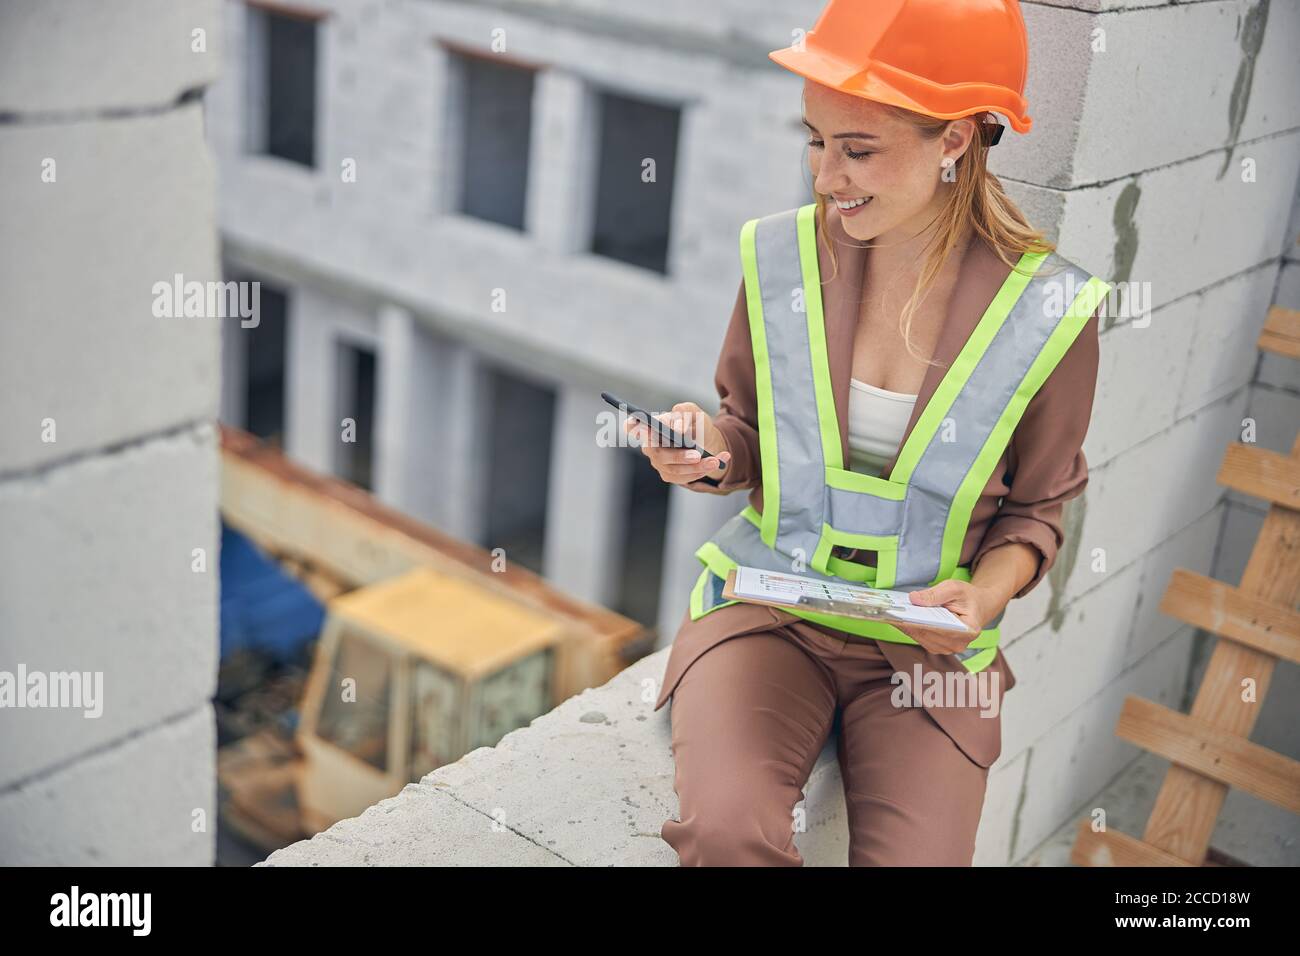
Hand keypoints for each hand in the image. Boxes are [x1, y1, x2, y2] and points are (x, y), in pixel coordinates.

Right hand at [624, 402, 732, 484]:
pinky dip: (702, 471)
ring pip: (674, 469)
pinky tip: (717, 462)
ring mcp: (657, 461)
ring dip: (697, 467)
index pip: (632, 426)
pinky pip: (683, 477)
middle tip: (697, 455)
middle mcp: (650, 445)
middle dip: (679, 456)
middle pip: (658, 454)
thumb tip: (678, 429)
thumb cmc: (693, 422)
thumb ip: (684, 412)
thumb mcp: (693, 412)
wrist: (703, 438)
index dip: (631, 427)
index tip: (634, 426)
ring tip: (714, 461)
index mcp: (651, 426)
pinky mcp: (668, 474)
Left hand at [888, 579, 1002, 654]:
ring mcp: (947, 648)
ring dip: (905, 625)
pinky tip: (898, 617)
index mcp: (967, 631)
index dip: (919, 621)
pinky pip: (919, 637)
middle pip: (927, 633)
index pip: (939, 627)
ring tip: (889, 613)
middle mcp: (957, 644)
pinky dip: (909, 627)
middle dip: (908, 621)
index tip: (901, 614)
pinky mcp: (937, 647)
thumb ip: (935, 594)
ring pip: (920, 637)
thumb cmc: (968, 597)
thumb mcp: (954, 588)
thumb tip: (913, 599)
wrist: (978, 606)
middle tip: (888, 611)